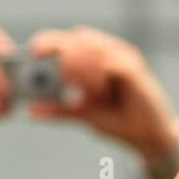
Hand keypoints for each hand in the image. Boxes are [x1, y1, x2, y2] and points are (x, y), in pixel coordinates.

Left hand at [27, 25, 178, 162]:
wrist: (148, 137)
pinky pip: (112, 66)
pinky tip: (88, 87)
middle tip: (41, 53)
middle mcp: (109, 56)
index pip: (72, 44)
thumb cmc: (118, 121)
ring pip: (95, 50)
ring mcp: (122, 61)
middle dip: (60, 48)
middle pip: (82, 41)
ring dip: (77, 61)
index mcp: (94, 63)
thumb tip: (30, 109)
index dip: (52, 43)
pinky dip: (98, 74)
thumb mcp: (84, 115)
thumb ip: (60, 110)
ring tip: (63, 72)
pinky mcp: (135, 72)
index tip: (33, 50)